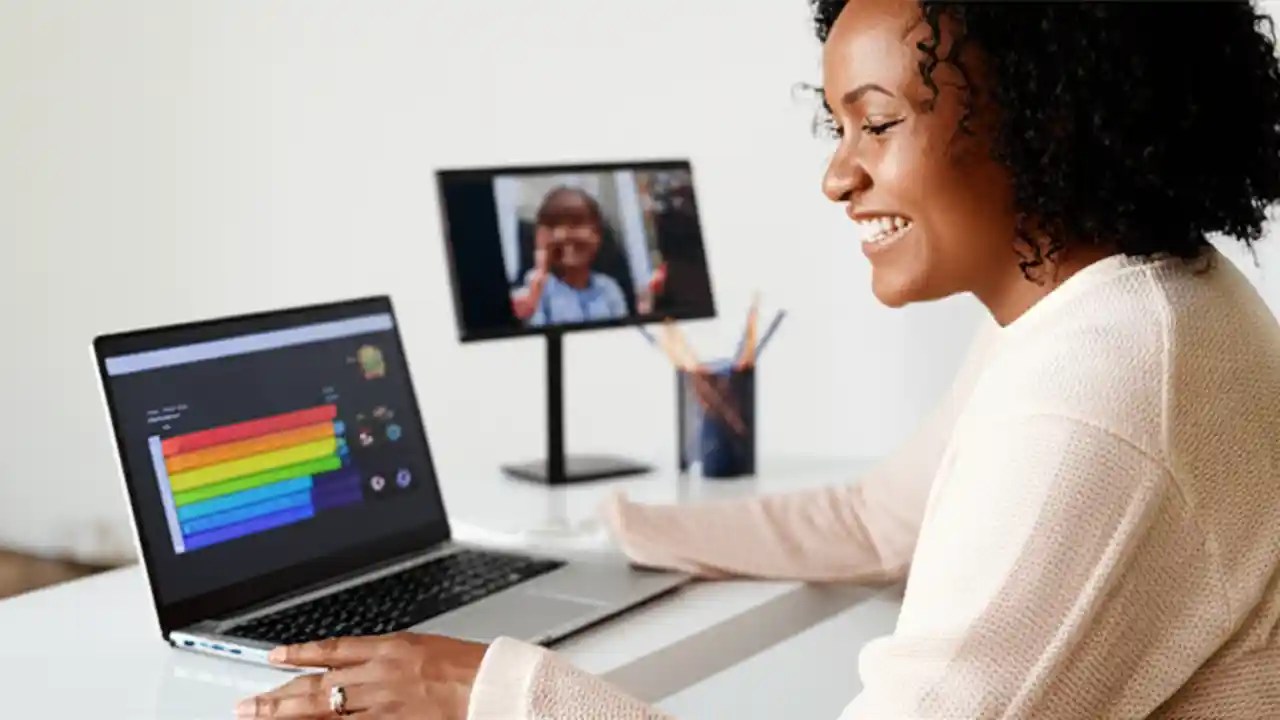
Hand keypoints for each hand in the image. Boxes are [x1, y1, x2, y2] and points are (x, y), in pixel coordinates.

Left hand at [236, 632, 487, 718]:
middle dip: (279, 695)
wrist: (494, 686)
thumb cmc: (471, 667)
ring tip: (259, 718)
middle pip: (318, 685)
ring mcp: (383, 703)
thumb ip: (391, 657)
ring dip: (287, 716)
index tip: (274, 657)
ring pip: (324, 711)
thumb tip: (361, 664)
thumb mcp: (427, 648)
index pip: (333, 649)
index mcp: (391, 647)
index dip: (300, 653)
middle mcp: (380, 673)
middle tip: (247, 705)